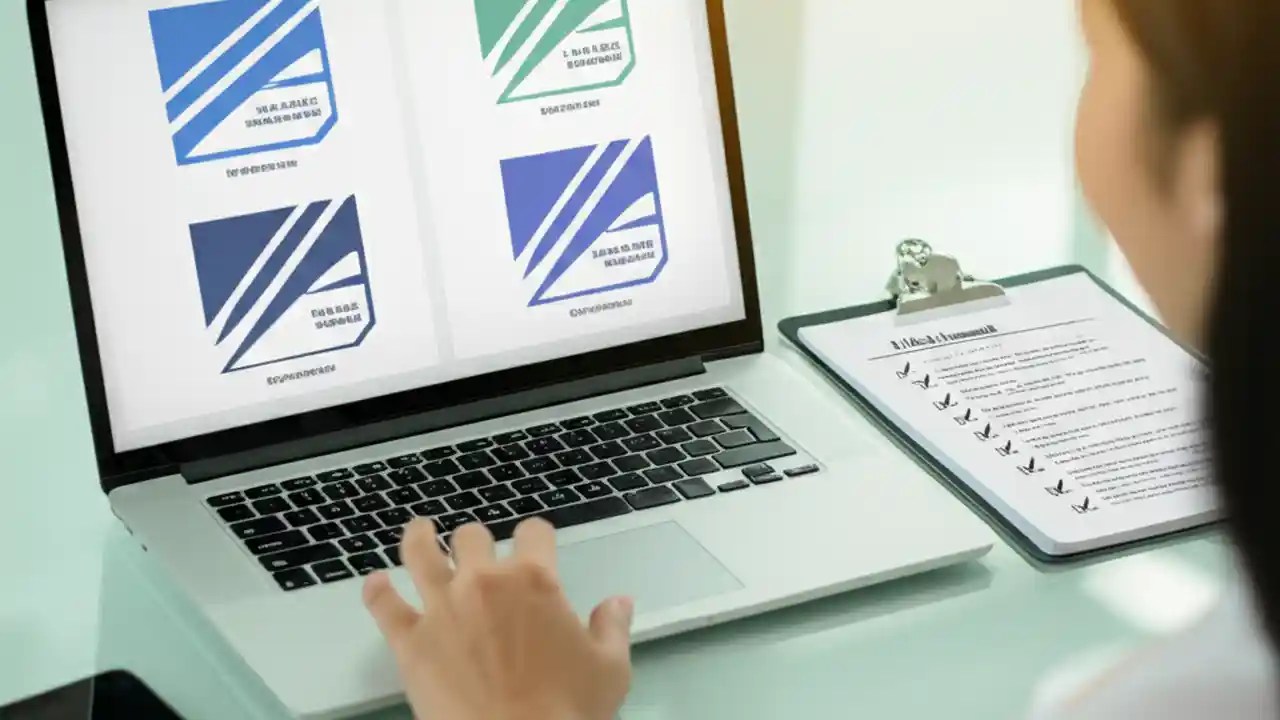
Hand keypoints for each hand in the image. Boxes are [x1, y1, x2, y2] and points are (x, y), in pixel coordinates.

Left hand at [363, 518, 633, 719]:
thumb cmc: (567, 711)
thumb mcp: (609, 670)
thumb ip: (612, 628)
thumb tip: (619, 602)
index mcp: (534, 581)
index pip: (534, 532)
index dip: (535, 536)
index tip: (535, 545)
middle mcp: (483, 582)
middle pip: (472, 537)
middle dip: (478, 542)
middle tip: (480, 557)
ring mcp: (441, 608)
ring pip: (419, 552)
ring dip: (418, 538)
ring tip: (419, 532)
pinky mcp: (408, 641)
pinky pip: (383, 605)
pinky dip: (377, 592)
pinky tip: (375, 583)